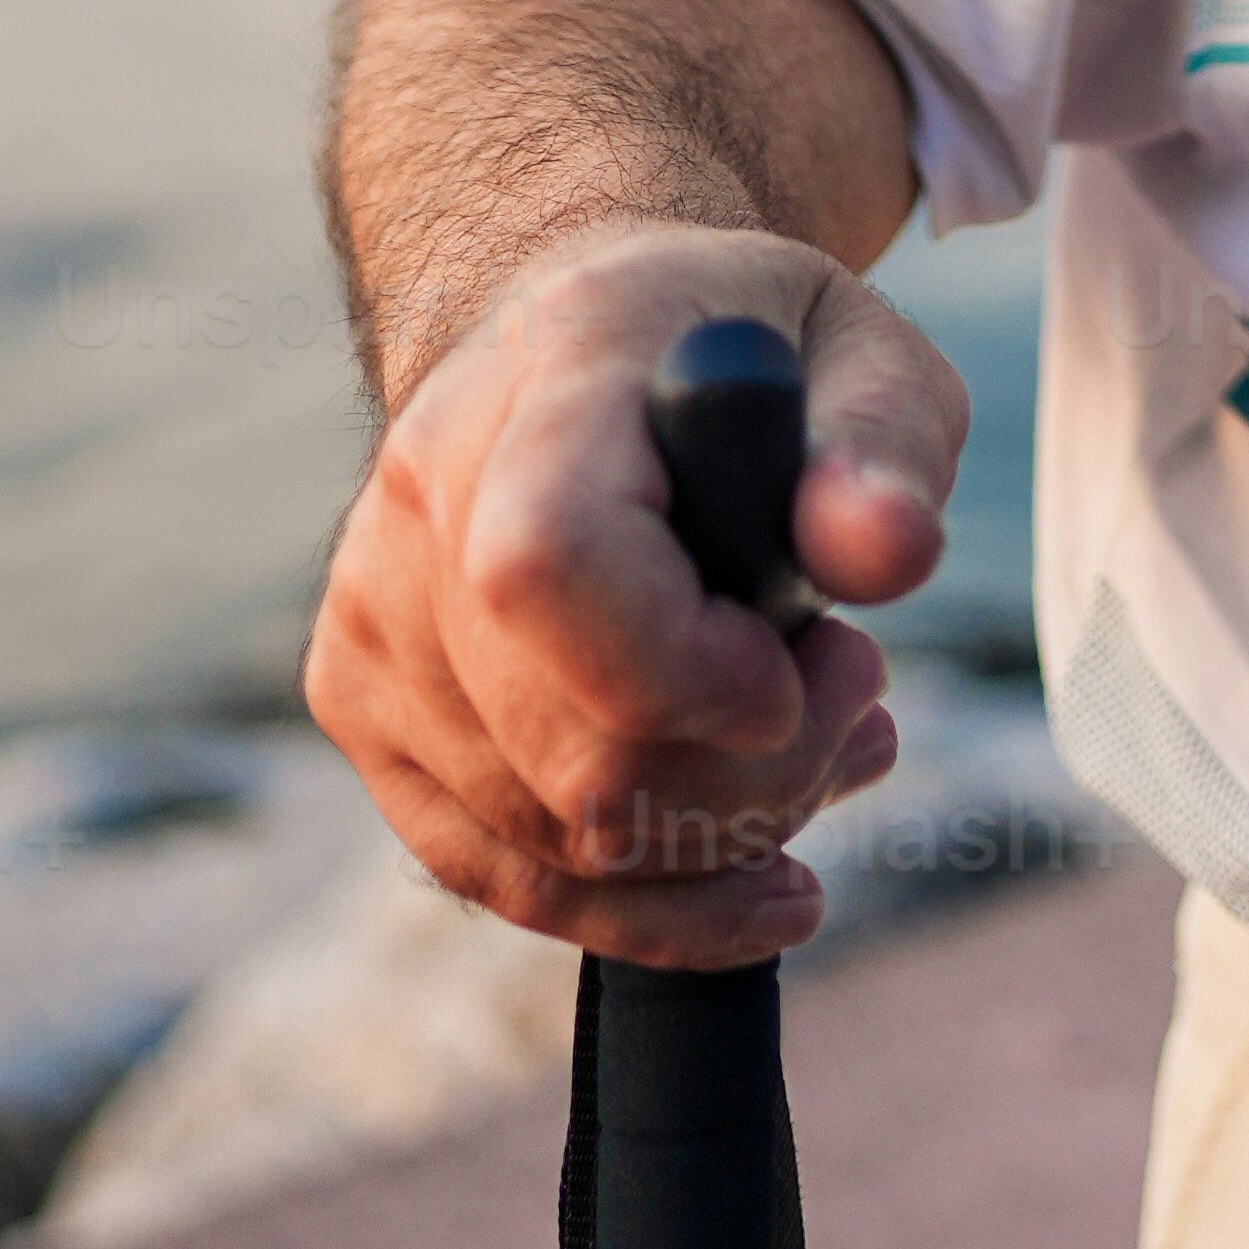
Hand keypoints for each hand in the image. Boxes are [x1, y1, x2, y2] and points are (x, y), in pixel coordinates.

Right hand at [305, 220, 968, 963]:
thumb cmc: (751, 354)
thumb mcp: (866, 356)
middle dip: (760, 770)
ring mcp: (374, 610)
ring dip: (726, 833)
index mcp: (551, 374)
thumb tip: (888, 553)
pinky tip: (759, 877)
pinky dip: (650, 906)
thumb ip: (885, 452)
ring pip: (546, 834)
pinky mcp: (359, 704)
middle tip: (861, 685)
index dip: (685, 669)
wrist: (604, 342)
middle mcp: (423, 491)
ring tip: (832, 740)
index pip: (548, 564)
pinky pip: (500, 871)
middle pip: (565, 744)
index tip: (815, 668)